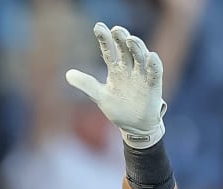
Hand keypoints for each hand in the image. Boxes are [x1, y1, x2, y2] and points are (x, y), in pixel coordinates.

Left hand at [65, 23, 165, 147]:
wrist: (135, 127)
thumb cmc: (119, 108)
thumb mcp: (100, 96)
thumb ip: (86, 84)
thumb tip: (67, 74)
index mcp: (116, 70)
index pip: (109, 51)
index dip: (104, 39)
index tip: (98, 27)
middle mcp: (130, 69)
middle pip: (126, 49)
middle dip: (121, 39)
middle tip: (116, 29)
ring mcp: (142, 76)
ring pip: (141, 57)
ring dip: (137, 47)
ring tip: (130, 39)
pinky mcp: (153, 86)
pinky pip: (155, 72)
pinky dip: (154, 64)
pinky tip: (150, 56)